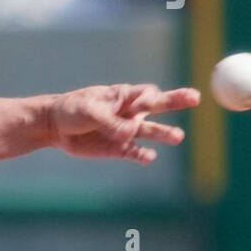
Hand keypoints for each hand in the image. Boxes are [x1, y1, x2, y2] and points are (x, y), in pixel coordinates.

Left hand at [47, 83, 199, 164]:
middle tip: (195, 97)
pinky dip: (142, 155)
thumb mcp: (89, 111)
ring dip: (164, 134)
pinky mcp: (119, 148)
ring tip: (178, 137)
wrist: (54, 127)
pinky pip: (135, 152)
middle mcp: (130, 112)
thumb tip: (132, 131)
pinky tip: (148, 157)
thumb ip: (111, 121)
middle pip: (158, 106)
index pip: (145, 93)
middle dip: (176, 101)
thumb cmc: (72, 110)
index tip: (149, 101)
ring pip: (150, 132)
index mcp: (123, 96)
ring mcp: (126, 130)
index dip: (149, 97)